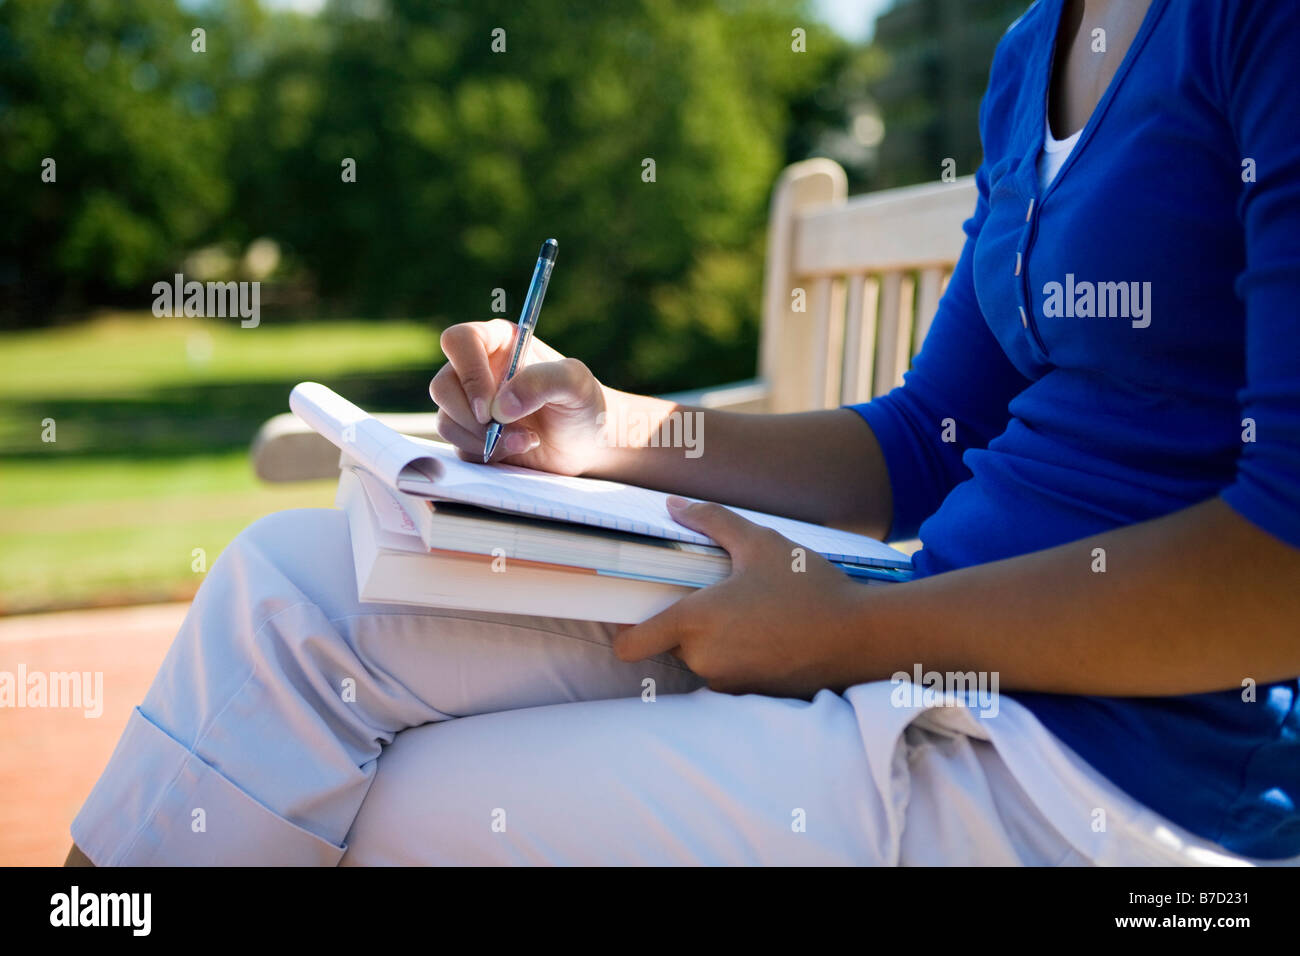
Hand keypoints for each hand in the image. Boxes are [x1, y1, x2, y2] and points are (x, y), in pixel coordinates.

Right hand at [430, 319, 610, 474]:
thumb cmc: (584, 404)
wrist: (587, 444)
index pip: (459, 341)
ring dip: (481, 439)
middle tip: (505, 430)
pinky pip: (457, 446)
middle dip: (472, 417)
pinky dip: (484, 454)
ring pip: (446, 420)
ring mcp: (471, 403)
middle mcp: (479, 369)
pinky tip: (516, 450)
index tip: (490, 408)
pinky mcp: (472, 434)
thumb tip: (501, 406)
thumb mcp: (576, 384)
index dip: (469, 373)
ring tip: (526, 441)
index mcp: (500, 342)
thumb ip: (544, 382)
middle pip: (442, 386)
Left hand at [613, 497, 872, 697]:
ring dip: (714, 642)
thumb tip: (673, 505)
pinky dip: (737, 658)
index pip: (632, 644)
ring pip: (701, 660)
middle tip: (719, 598)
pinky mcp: (751, 696)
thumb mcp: (761, 542)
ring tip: (750, 614)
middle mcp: (704, 659)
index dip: (627, 629)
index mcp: (696, 623)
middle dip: (687, 625)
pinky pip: (728, 675)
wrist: (860, 637)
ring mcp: (728, 682)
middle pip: (670, 646)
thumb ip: (712, 521)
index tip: (637, 611)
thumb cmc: (808, 586)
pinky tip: (766, 635)